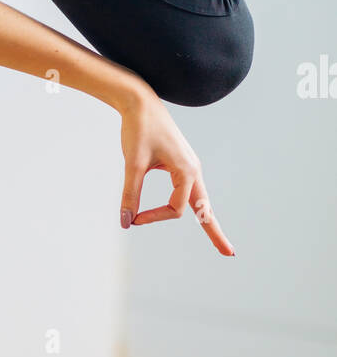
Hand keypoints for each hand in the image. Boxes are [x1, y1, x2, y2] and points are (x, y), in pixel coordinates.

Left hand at [119, 88, 233, 254]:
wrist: (140, 102)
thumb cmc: (138, 130)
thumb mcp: (133, 164)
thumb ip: (130, 195)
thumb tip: (126, 223)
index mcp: (186, 170)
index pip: (175, 209)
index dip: (154, 218)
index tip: (133, 219)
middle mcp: (193, 170)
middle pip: (206, 209)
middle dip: (216, 232)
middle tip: (230, 254)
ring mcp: (189, 167)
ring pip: (199, 200)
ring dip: (207, 219)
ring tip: (218, 239)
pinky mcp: (181, 164)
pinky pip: (190, 190)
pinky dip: (195, 205)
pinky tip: (198, 212)